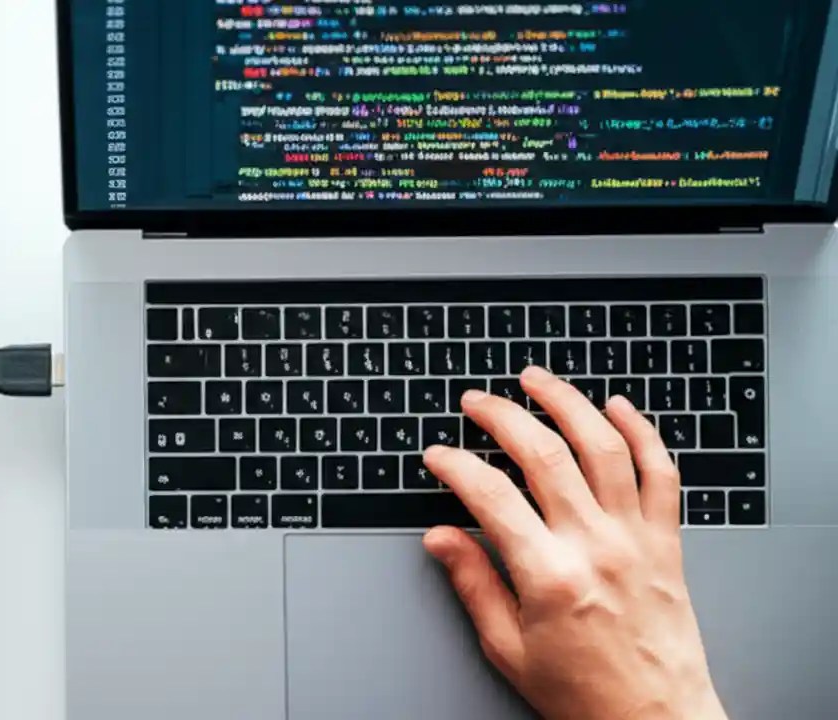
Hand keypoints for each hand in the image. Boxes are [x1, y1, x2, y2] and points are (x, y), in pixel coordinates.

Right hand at [423, 367, 726, 719]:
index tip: (438, 455)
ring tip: (537, 380)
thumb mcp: (508, 648)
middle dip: (502, 416)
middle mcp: (596, 547)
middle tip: (477, 401)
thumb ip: (473, 583)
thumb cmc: (583, 693)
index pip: (491, 496)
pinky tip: (618, 408)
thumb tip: (440, 537)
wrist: (657, 719)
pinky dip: (641, 431)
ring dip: (568, 403)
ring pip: (604, 446)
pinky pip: (661, 471)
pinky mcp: (667, 540)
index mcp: (550, 576)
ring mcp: (637, 538)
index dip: (456, 465)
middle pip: (545, 455)